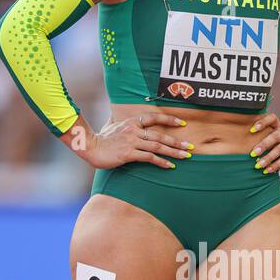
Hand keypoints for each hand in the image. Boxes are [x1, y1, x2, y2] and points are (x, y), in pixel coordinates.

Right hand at [74, 111, 192, 168]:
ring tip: (186, 156)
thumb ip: (118, 120)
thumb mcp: (111, 125)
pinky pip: (149, 157)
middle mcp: (134, 130)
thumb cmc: (101, 138)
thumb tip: (115, 113)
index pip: (154, 118)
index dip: (169, 119)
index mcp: (132, 122)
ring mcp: (131, 142)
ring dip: (173, 152)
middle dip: (177, 141)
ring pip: (157, 146)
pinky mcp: (129, 154)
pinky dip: (161, 162)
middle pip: (160, 135)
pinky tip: (170, 166)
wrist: (89, 147)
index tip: (182, 123)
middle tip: (190, 147)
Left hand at [249, 114, 279, 175]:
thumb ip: (258, 138)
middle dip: (263, 145)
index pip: (272, 118)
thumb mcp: (268, 139)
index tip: (251, 130)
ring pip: (279, 149)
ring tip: (258, 165)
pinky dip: (274, 166)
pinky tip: (266, 171)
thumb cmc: (274, 146)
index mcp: (278, 126)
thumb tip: (239, 143)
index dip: (262, 122)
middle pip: (275, 136)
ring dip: (268, 158)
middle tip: (252, 154)